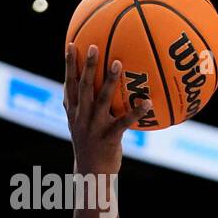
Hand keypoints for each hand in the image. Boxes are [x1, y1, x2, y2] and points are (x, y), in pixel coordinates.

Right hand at [63, 43, 151, 175]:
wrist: (91, 173)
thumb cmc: (89, 145)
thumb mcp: (78, 124)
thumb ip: (78, 106)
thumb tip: (79, 86)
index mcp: (73, 111)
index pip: (69, 83)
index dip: (69, 64)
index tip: (71, 44)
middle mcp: (81, 116)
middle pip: (83, 86)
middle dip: (88, 65)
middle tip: (94, 46)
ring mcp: (94, 126)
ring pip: (102, 99)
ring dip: (110, 80)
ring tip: (119, 63)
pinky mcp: (109, 137)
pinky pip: (125, 122)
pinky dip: (137, 112)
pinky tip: (149, 103)